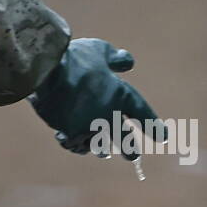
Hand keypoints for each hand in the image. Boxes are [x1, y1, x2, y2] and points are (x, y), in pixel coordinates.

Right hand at [29, 38, 159, 156]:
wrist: (44, 69)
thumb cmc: (73, 57)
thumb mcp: (99, 50)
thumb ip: (115, 58)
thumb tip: (128, 61)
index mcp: (122, 96)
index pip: (143, 114)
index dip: (153, 126)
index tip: (163, 138)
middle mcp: (109, 116)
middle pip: (124, 140)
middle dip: (129, 149)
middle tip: (132, 156)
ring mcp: (89, 128)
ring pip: (98, 144)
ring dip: (100, 148)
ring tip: (103, 152)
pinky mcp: (68, 133)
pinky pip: (74, 143)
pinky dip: (76, 144)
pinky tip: (76, 143)